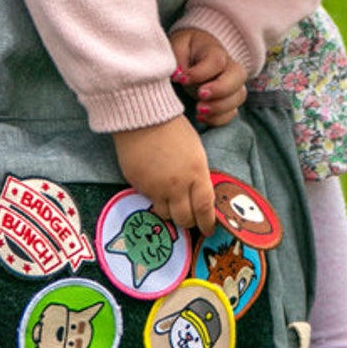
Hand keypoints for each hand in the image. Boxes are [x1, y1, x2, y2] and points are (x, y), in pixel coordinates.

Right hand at [113, 118, 215, 234]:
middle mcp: (176, 185)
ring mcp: (155, 187)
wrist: (143, 118)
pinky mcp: (138, 185)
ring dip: (171, 211)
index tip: (208, 229)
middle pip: (184, 218)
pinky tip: (156, 184)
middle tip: (190, 218)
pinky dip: (155, 197)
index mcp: (196, 173)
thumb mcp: (196, 152)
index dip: (207, 223)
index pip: (204, 208)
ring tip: (172, 202)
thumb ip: (198, 175)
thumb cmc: (174, 129)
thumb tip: (198, 195)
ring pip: (165, 213)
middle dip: (189, 221)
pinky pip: (149, 200)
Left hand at [170, 28, 247, 126]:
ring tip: (198, 111)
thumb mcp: (177, 46)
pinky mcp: (228, 101)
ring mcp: (232, 85)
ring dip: (220, 107)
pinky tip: (201, 117)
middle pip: (238, 76)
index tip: (181, 80)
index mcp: (214, 51)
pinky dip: (218, 119)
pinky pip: (232, 112)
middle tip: (200, 95)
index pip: (217, 61)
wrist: (194, 57)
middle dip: (221, 89)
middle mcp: (228, 67)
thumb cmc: (185, 51)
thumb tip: (178, 74)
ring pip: (239, 96)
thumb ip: (176, 56)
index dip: (200, 73)